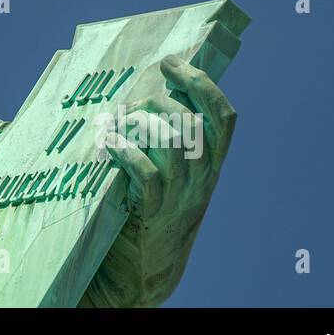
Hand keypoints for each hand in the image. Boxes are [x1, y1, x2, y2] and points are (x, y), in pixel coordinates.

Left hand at [80, 55, 236, 305]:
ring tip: (117, 124)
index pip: (223, 117)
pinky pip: (148, 174)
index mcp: (211, 164)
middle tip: (129, 105)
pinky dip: (127, 151)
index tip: (172, 64)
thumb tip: (154, 90)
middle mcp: (202, 178)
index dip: (200, 83)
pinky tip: (110, 143)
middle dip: (157, 102)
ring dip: (140, 124)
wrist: (142, 270)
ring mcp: (180, 197)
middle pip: (192, 124)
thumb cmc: (150, 209)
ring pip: (172, 144)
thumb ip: (171, 138)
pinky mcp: (154, 213)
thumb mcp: (173, 174)